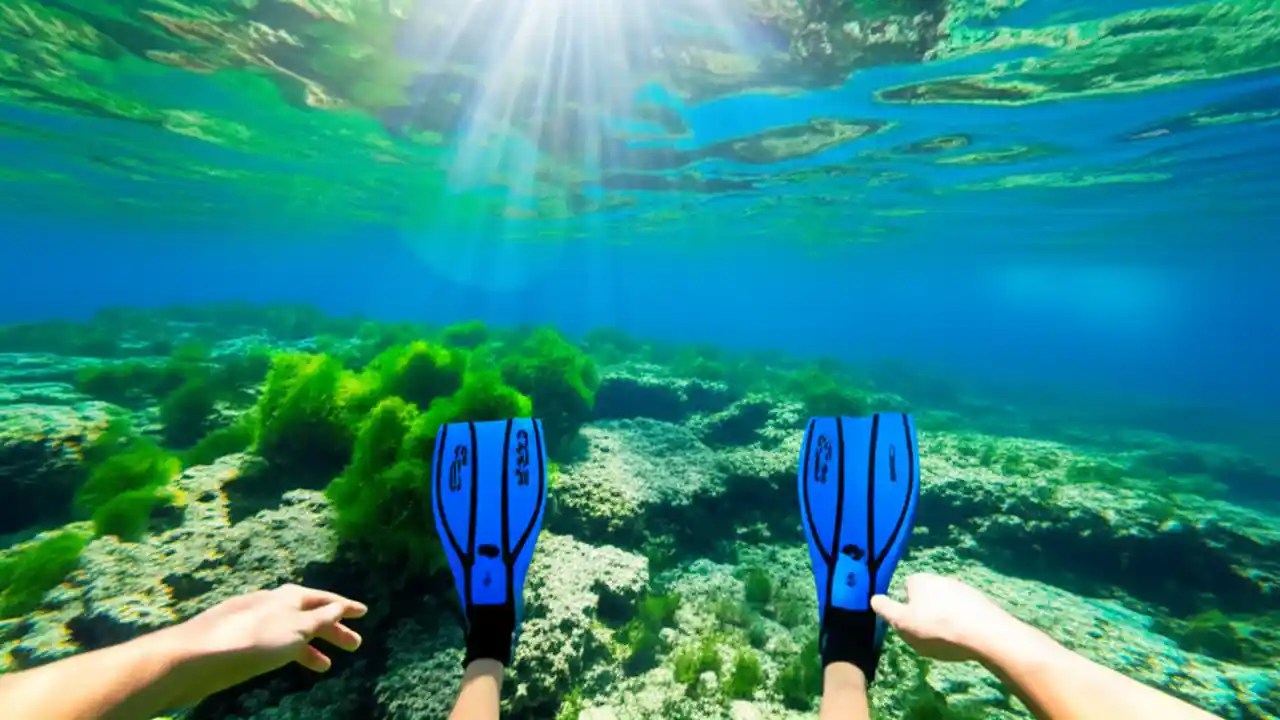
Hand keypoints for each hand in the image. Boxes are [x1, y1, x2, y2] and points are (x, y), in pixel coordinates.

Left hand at [162, 584, 367, 705]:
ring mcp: (252, 622)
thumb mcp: (295, 629)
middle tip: (354, 645)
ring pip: (290, 632)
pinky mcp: (236, 641)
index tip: (364, 612)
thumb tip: (338, 606)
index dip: (345, 607)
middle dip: (332, 629)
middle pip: (308, 615)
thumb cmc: (251, 641)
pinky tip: (287, 662)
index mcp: (287, 597)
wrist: (195, 657)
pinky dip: (288, 652)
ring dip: (311, 646)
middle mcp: (271, 604)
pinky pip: (272, 643)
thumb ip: (319, 619)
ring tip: (325, 666)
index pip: (325, 600)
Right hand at [870, 574, 1021, 661]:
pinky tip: (964, 638)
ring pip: (946, 604)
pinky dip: (962, 622)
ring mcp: (963, 588)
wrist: (986, 634)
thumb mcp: (903, 623)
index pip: (905, 588)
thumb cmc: (938, 629)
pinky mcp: (981, 601)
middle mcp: (941, 578)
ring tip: (947, 640)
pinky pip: (964, 612)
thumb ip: (886, 609)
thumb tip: (874, 598)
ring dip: (944, 618)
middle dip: (925, 612)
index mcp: (919, 579)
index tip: (909, 624)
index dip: (905, 607)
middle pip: (926, 596)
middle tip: (927, 635)